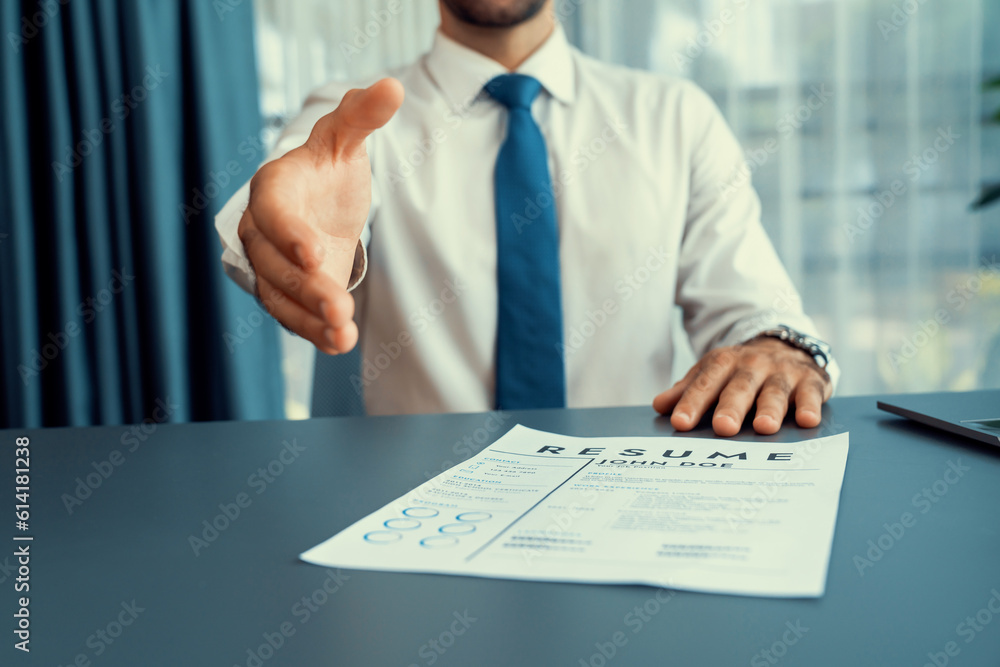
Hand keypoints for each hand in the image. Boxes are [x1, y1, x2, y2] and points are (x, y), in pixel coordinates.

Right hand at [237, 78, 404, 354]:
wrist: (319, 200)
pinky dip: (314, 332)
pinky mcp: (285, 292)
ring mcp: (270, 265)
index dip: (288, 232)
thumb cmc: (328, 165)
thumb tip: (392, 87)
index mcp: (273, 187)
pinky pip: (292, 316)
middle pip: (274, 263)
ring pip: (280, 296)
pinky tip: (341, 343)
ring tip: (343, 334)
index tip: (313, 253)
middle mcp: (260, 230)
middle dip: (306, 287)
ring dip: (310, 318)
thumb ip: (363, 115)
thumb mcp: (346, 137)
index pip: (272, 211)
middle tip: (339, 306)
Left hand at [652, 337, 832, 435]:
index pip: (705, 384)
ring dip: (770, 409)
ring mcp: (782, 372)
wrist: (785, 346)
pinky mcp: (810, 381)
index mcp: (724, 363)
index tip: (680, 423)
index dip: (692, 403)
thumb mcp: (712, 373)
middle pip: (739, 388)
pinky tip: (807, 420)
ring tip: (764, 427)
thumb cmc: (741, 371)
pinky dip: (810, 406)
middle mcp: (752, 366)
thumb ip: (688, 390)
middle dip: (731, 407)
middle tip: (722, 428)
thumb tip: (659, 406)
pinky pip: (811, 394)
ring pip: (774, 392)